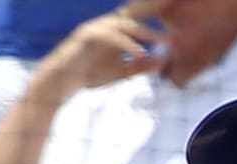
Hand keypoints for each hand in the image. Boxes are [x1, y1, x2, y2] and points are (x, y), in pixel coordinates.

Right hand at [36, 7, 164, 93]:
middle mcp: (105, 25)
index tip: (175, 7)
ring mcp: (94, 28)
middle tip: (173, 5)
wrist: (61, 83)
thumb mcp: (122, 72)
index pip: (138, 17)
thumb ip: (140, 66)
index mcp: (114, 30)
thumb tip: (163, 61)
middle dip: (152, 7)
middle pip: (132, 13)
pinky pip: (109, 37)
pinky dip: (126, 44)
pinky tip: (140, 53)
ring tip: (162, 40)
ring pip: (122, 23)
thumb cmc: (89, 74)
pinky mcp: (85, 36)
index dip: (155, 11)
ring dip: (144, 31)